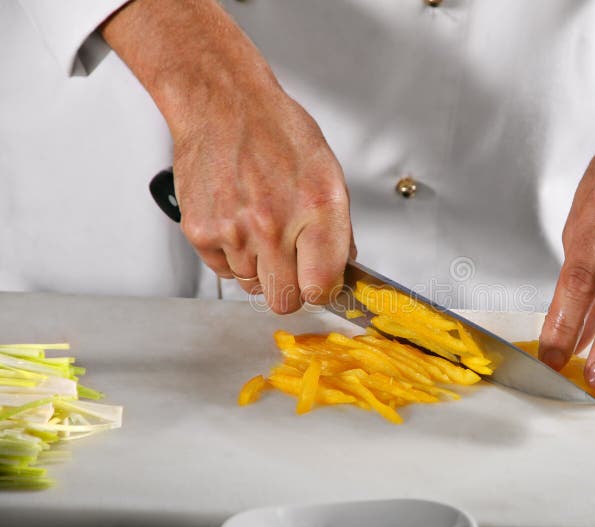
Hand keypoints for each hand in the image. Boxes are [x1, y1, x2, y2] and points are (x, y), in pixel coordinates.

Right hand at [102, 0, 353, 312]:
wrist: (222, 103)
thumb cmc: (276, 131)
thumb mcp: (328, 173)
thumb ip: (337, 228)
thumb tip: (340, 266)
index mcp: (317, 210)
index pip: (322, 288)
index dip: (322, 292)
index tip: (320, 285)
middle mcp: (275, 225)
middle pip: (284, 301)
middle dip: (290, 288)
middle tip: (290, 265)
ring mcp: (235, 232)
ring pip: (251, 286)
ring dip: (258, 267)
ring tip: (259, 227)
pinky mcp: (201, 233)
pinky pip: (222, 270)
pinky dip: (231, 255)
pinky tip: (237, 221)